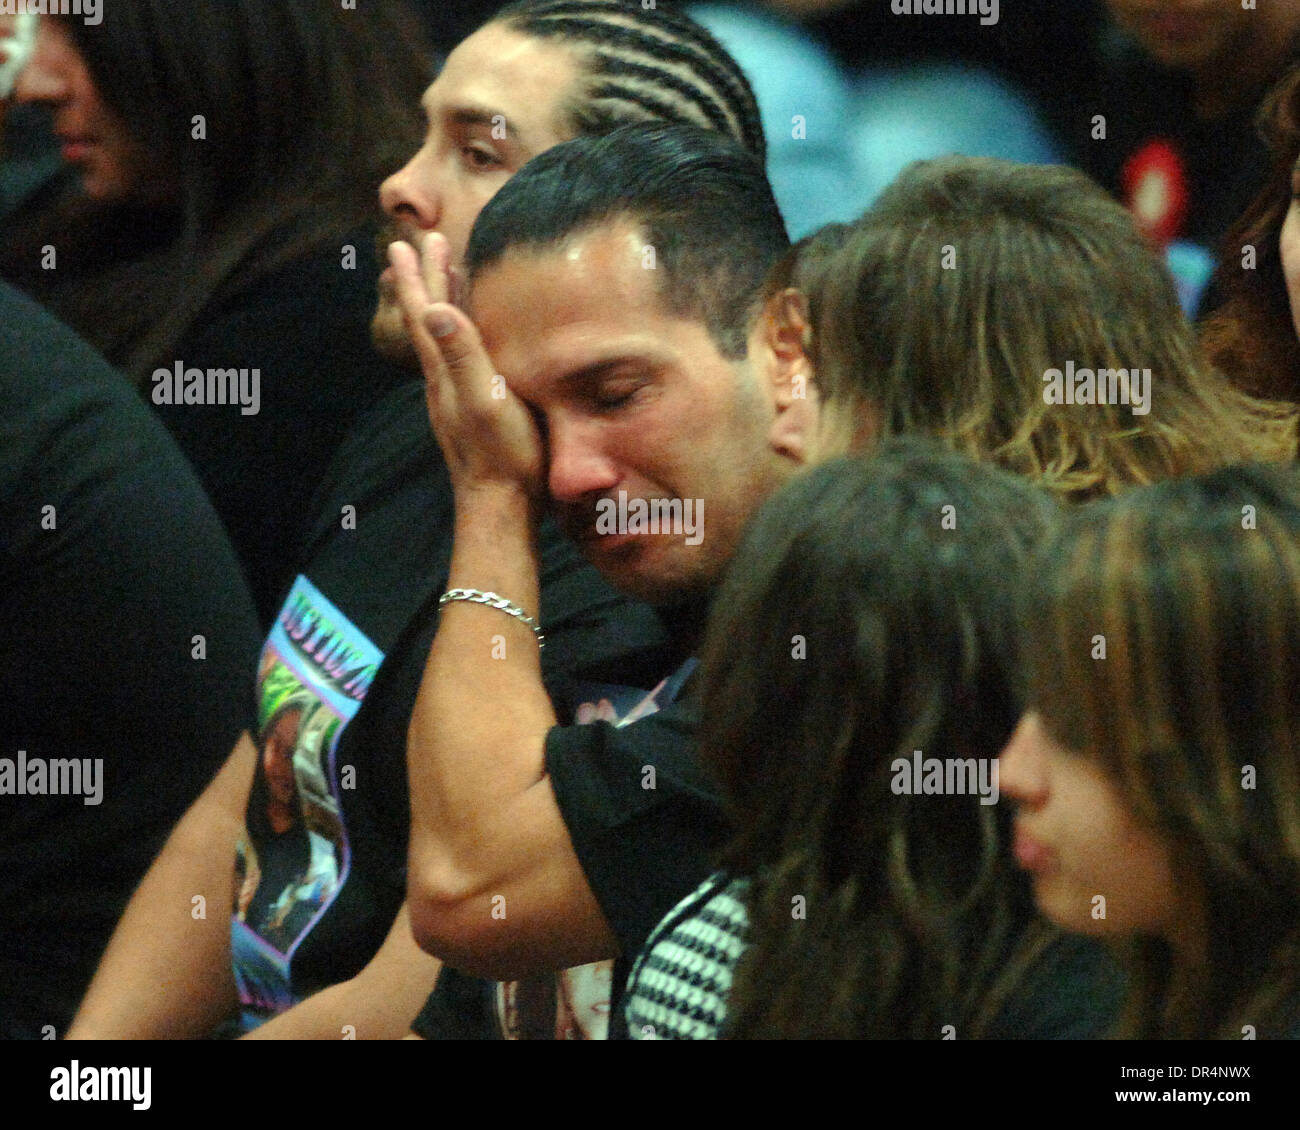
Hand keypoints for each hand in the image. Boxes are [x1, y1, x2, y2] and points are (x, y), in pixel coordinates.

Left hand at [388, 233, 545, 501]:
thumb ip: (463, 354)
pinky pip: (462, 357)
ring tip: (448, 278)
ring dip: (443, 303)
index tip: (409, 240)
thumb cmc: (502, 453)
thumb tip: (436, 308)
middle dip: (428, 280)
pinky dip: (462, 332)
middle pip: (431, 319)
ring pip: (445, 338)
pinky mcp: (474, 411)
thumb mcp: (486, 399)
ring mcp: (457, 397)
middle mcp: (445, 379)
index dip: (420, 276)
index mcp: (446, 370)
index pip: (427, 312)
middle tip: (422, 243)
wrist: (502, 506)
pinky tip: (474, 339)